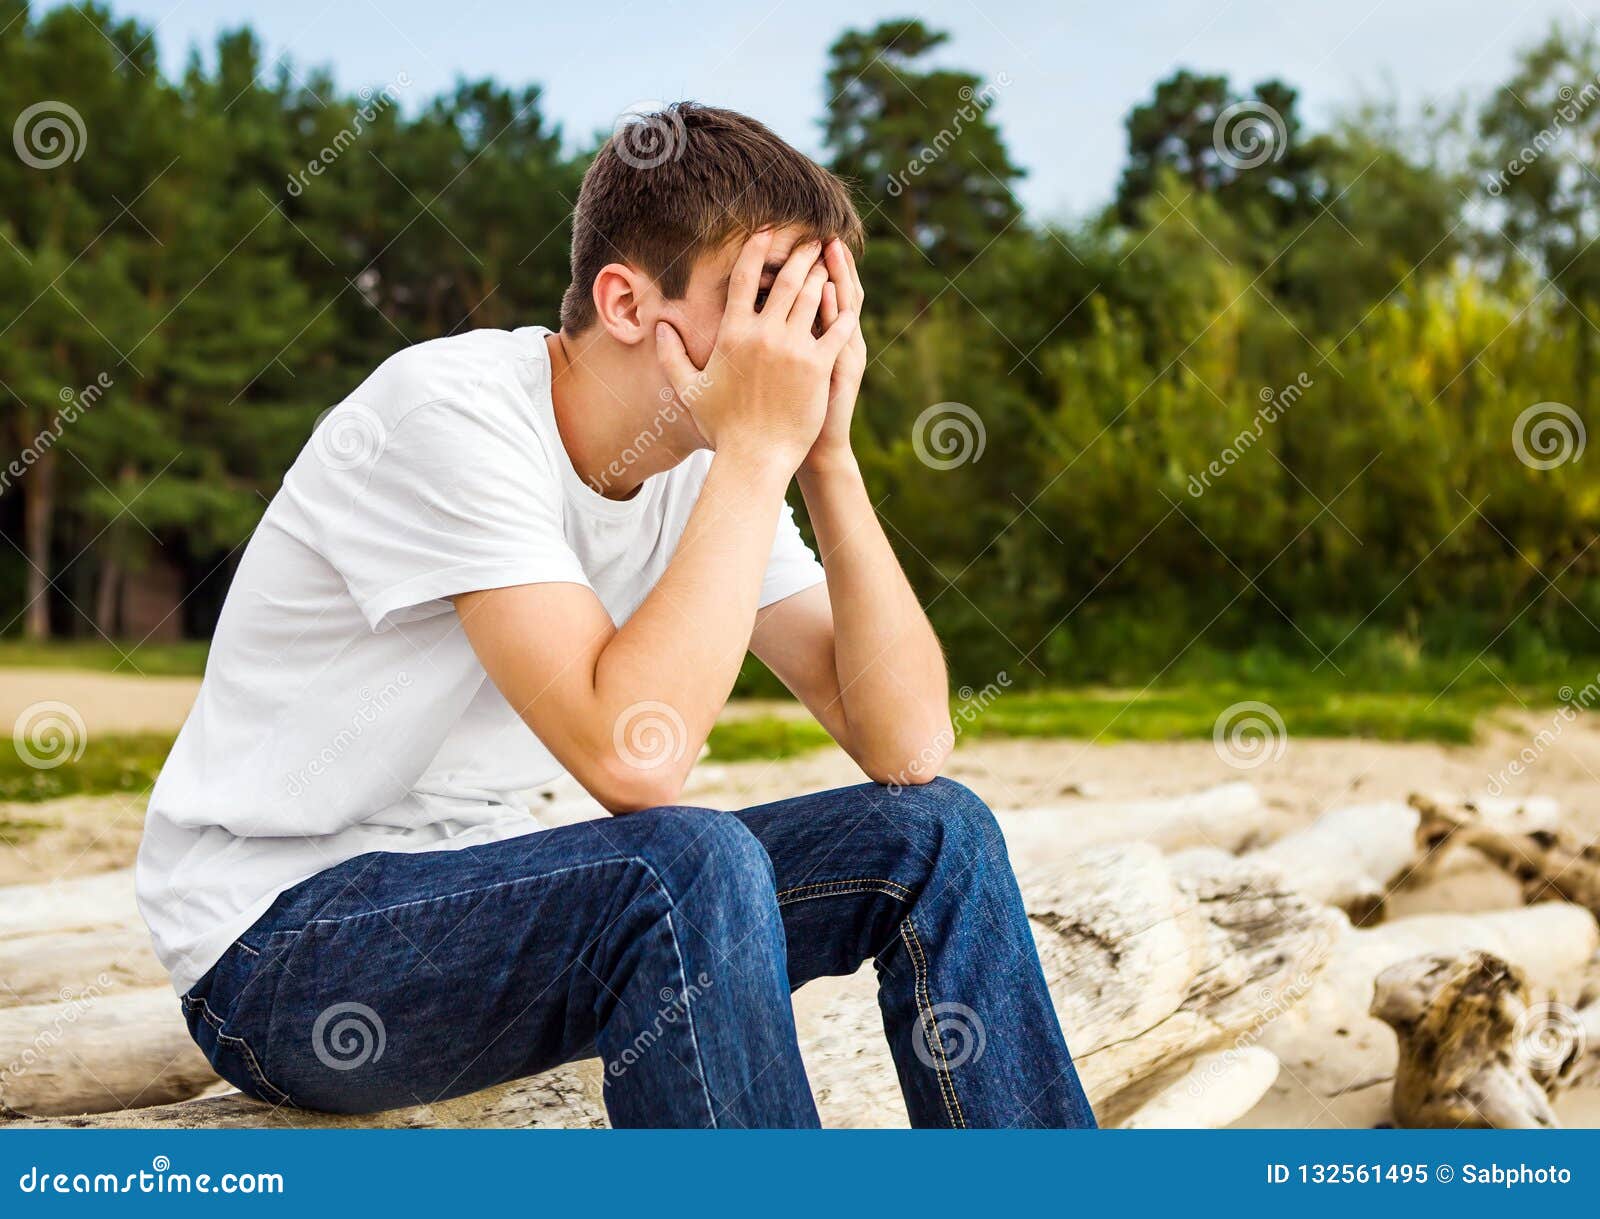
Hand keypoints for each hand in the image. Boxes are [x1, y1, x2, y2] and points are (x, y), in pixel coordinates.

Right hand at [655, 231, 858, 473]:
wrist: (755, 457)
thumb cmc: (721, 427)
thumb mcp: (689, 389)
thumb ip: (671, 355)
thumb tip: (658, 327)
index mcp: (733, 334)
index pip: (745, 279)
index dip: (756, 250)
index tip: (766, 232)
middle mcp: (763, 335)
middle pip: (786, 281)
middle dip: (800, 255)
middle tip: (811, 239)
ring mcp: (793, 349)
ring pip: (812, 298)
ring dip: (821, 274)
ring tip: (828, 260)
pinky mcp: (817, 366)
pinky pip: (835, 329)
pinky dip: (841, 311)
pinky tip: (847, 299)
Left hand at [806, 239, 866, 468]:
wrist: (811, 448)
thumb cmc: (795, 413)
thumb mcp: (797, 372)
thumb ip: (785, 340)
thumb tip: (762, 309)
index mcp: (821, 337)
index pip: (823, 293)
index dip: (818, 268)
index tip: (808, 241)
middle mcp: (835, 341)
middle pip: (835, 292)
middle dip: (829, 263)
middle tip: (823, 234)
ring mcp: (840, 354)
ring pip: (841, 308)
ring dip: (835, 277)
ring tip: (829, 249)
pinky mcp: (838, 370)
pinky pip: (836, 333)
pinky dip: (832, 312)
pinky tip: (826, 290)